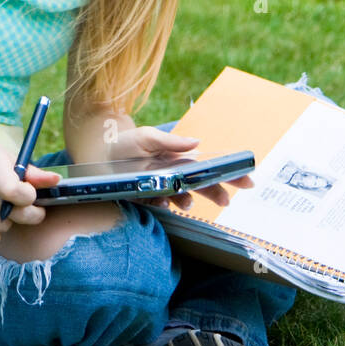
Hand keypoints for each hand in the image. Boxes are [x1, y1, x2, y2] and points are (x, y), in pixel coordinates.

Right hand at [0, 122, 61, 249]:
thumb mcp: (2, 155)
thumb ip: (30, 171)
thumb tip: (55, 181)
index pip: (16, 192)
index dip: (30, 197)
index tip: (31, 194)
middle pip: (14, 213)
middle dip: (31, 214)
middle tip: (32, 210)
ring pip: (0, 226)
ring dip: (9, 222)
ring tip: (6, 211)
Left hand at [107, 125, 253, 212]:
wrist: (97, 156)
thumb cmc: (124, 143)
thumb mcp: (146, 137)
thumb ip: (170, 142)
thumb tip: (197, 143)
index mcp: (178, 159)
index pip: (208, 167)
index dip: (228, 174)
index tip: (247, 179)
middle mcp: (173, 176)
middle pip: (201, 186)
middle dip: (216, 193)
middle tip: (227, 201)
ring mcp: (160, 190)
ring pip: (183, 199)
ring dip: (190, 202)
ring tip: (188, 204)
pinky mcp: (146, 202)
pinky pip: (160, 208)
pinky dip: (165, 207)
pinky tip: (164, 204)